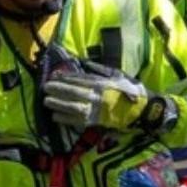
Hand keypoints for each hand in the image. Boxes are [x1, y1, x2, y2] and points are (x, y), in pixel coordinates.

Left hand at [42, 70, 174, 131]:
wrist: (141, 110)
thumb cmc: (127, 91)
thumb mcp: (116, 76)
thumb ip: (99, 71)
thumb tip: (83, 64)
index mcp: (102, 84)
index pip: (80, 79)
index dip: (65, 78)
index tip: (53, 76)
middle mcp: (97, 96)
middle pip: (74, 92)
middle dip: (58, 89)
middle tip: (46, 87)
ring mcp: (96, 110)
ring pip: (73, 106)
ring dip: (58, 104)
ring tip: (46, 101)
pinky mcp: (95, 121)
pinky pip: (77, 121)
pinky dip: (65, 119)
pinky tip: (55, 116)